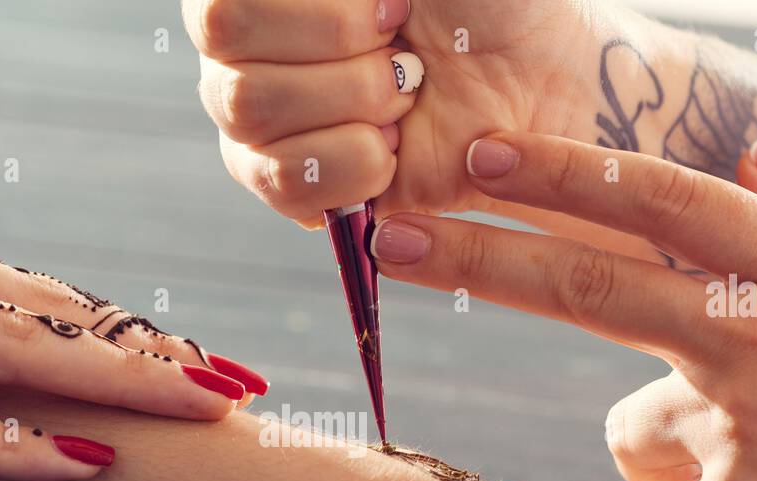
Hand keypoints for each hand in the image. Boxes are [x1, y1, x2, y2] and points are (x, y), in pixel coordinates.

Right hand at [182, 0, 658, 230]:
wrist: (534, 76)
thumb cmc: (483, 0)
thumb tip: (357, 1)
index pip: (222, 11)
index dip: (315, 18)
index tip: (394, 9)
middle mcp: (243, 47)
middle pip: (235, 74)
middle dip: (343, 69)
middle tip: (406, 62)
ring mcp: (259, 120)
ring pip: (254, 124)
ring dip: (353, 109)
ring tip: (404, 99)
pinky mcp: (293, 184)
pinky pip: (282, 185)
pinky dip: (351, 165)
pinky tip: (391, 147)